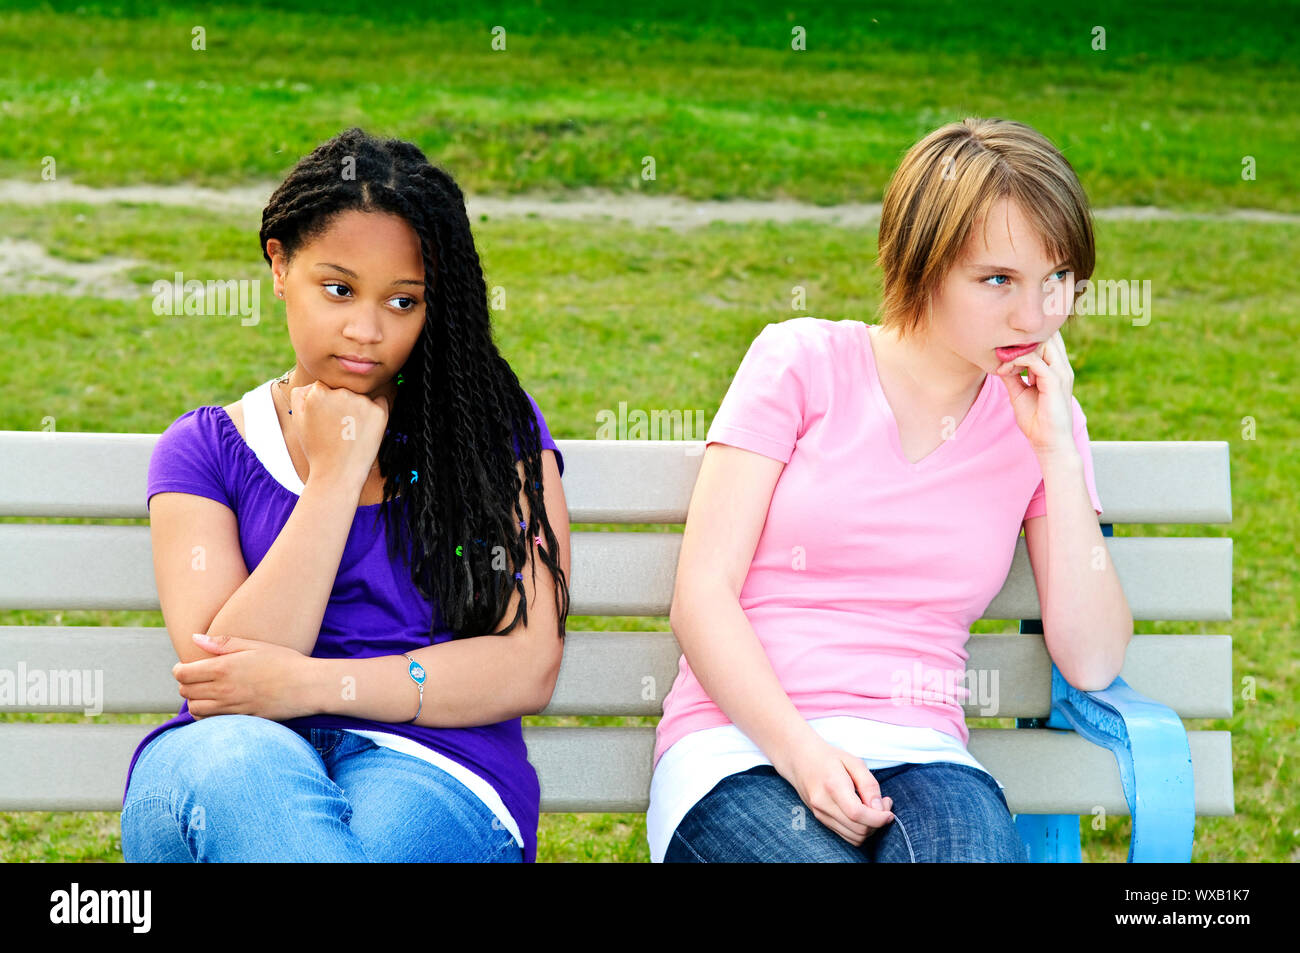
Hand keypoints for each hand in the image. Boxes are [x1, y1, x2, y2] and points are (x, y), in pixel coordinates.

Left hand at [174, 633, 315, 720]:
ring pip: (195, 709)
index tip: (187, 666)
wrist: (307, 686)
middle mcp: (223, 690)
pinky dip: (206, 715)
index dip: (180, 669)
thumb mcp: (254, 645)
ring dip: (195, 700)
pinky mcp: (240, 720)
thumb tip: (194, 638)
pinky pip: (210, 722)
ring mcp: (231, 708)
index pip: (183, 674)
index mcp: (223, 668)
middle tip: (198, 678)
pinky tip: (217, 706)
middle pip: (185, 692)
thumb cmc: (283, 661)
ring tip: (206, 692)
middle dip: (186, 684)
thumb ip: (222, 643)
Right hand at [288, 380, 389, 487]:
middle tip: (337, 429)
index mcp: (318, 391)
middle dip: (340, 404)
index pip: (323, 387)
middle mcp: (341, 392)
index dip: (324, 405)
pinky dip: (374, 411)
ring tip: (349, 432)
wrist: (337, 473)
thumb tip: (314, 382)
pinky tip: (365, 428)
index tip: (325, 421)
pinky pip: (379, 401)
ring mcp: (362, 401)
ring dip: (356, 408)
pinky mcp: (380, 411)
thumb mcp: (298, 420)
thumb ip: (300, 394)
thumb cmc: (317, 448)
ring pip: (359, 396)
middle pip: (342, 389)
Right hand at [781, 739, 894, 845]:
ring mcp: (820, 814)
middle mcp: (823, 804)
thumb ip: (869, 785)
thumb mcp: (854, 761)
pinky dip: (860, 830)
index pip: (857, 814)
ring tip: (875, 809)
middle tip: (885, 804)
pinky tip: (864, 814)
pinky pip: (847, 836)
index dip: (878, 818)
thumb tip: (880, 808)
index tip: (889, 811)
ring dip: (871, 829)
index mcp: (833, 785)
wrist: (800, 759)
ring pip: (854, 837)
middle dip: (878, 823)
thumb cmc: (829, 757)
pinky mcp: (821, 820)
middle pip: (858, 829)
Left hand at [993, 329, 1075, 456]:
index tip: (1003, 349)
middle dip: (1021, 339)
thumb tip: (998, 361)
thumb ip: (1012, 375)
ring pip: (1042, 343)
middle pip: (1047, 335)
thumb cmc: (1036, 419)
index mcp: (1056, 367)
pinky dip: (1016, 362)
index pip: (1048, 338)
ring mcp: (1061, 373)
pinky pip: (1034, 361)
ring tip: (1001, 363)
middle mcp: (1061, 366)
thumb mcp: (1019, 392)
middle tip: (1000, 351)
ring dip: (1017, 350)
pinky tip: (1004, 372)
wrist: (1049, 442)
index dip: (1026, 337)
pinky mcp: (1055, 382)